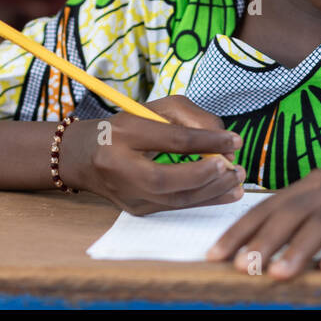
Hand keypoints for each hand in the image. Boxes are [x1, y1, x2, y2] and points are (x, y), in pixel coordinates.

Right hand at [59, 95, 244, 214]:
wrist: (83, 157)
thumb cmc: (124, 128)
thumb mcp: (153, 110)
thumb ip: (190, 119)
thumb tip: (223, 143)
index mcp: (123, 133)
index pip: (169, 139)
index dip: (206, 140)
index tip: (235, 140)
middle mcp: (119, 166)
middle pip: (165, 178)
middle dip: (206, 175)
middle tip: (235, 167)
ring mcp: (126, 193)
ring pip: (174, 200)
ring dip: (212, 191)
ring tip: (237, 179)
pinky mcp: (136, 210)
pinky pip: (175, 207)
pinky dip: (204, 200)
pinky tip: (226, 192)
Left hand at [206, 169, 320, 277]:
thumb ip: (303, 219)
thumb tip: (260, 248)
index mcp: (313, 183)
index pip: (268, 206)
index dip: (240, 229)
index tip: (215, 254)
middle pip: (288, 213)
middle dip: (260, 241)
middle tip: (240, 267)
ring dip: (297, 250)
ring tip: (276, 274)